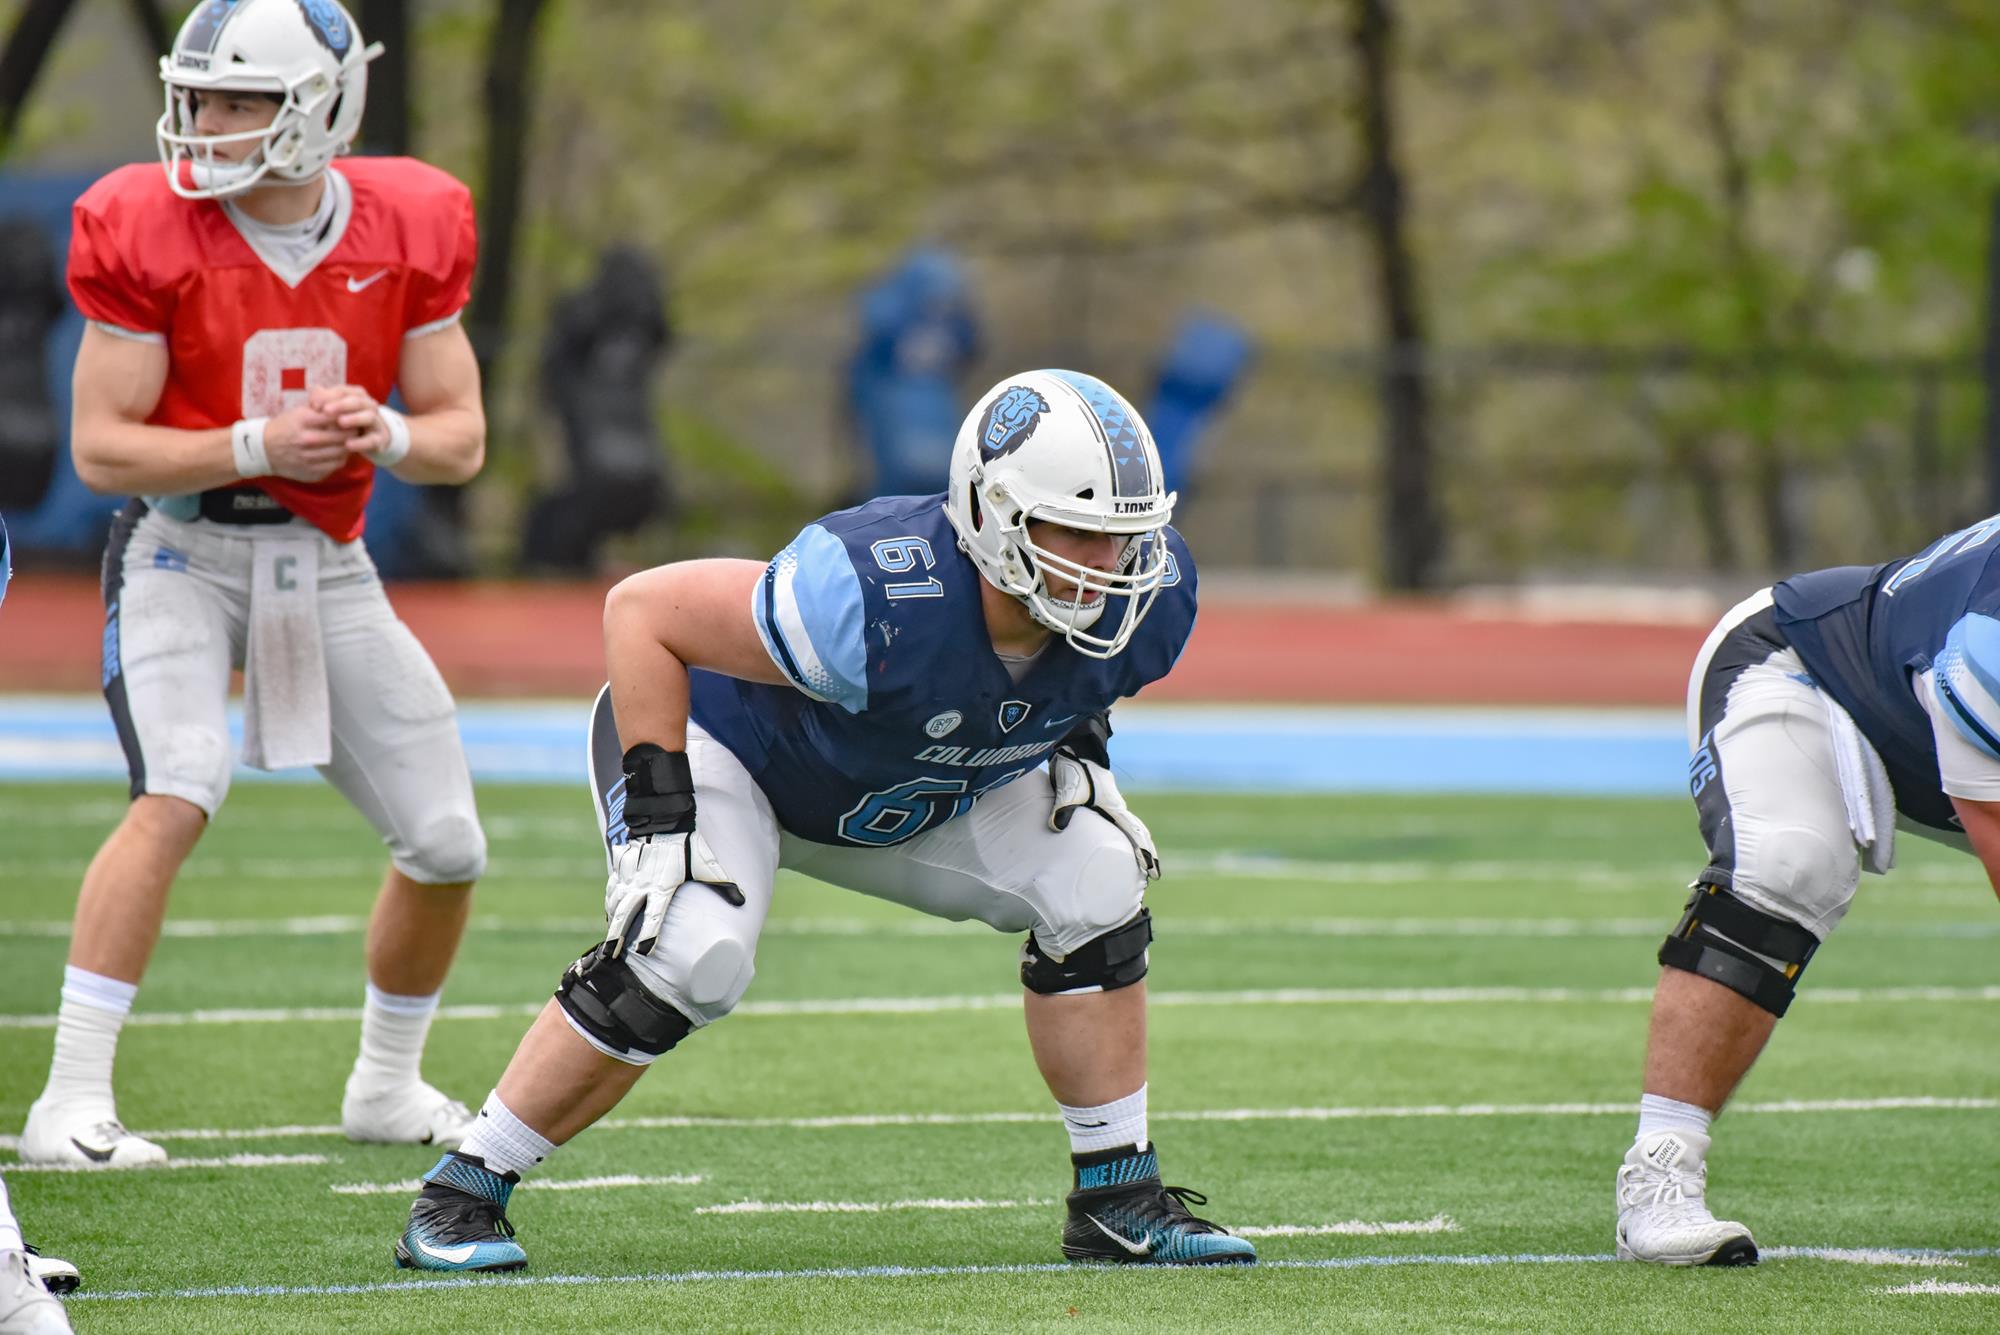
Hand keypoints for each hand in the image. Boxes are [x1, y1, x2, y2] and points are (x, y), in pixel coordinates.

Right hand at [261, 401, 352, 481]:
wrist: (263, 450)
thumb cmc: (285, 427)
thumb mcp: (297, 412)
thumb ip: (319, 406)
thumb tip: (341, 400)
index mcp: (302, 421)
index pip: (334, 416)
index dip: (346, 415)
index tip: (351, 415)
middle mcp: (306, 440)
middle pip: (342, 436)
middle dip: (352, 431)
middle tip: (357, 428)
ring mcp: (308, 458)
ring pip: (341, 452)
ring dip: (349, 445)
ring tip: (350, 440)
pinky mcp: (312, 472)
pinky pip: (336, 465)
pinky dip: (341, 458)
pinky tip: (339, 452)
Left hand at [310, 384, 391, 457]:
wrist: (369, 437)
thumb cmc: (344, 419)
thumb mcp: (331, 409)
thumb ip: (321, 403)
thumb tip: (313, 403)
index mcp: (357, 395)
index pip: (343, 391)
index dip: (328, 396)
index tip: (313, 405)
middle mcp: (369, 405)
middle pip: (357, 401)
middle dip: (341, 405)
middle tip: (326, 410)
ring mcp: (376, 422)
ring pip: (368, 417)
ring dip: (354, 419)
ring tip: (340, 422)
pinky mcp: (378, 439)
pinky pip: (372, 440)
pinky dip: (361, 442)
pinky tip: (348, 445)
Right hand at [602, 742, 742, 955]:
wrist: (665, 815)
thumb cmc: (689, 843)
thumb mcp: (708, 865)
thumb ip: (724, 885)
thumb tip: (742, 902)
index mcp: (662, 886)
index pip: (654, 915)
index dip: (649, 934)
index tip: (644, 951)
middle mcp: (642, 883)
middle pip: (626, 914)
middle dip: (618, 936)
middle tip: (612, 954)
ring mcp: (629, 874)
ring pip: (616, 901)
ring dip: (612, 922)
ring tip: (608, 941)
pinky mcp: (623, 865)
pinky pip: (613, 886)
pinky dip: (610, 901)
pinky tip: (609, 912)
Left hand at [1050, 748, 1159, 880]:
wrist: (1074, 749)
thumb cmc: (1074, 769)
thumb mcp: (1068, 789)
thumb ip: (1063, 807)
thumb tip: (1057, 827)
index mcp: (1114, 806)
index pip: (1133, 833)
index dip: (1144, 853)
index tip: (1153, 871)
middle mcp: (1116, 806)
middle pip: (1138, 832)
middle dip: (1147, 851)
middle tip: (1153, 874)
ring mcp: (1110, 803)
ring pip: (1130, 826)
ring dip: (1138, 843)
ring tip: (1142, 861)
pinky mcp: (1102, 800)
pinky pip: (1118, 821)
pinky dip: (1124, 833)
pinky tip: (1118, 842)